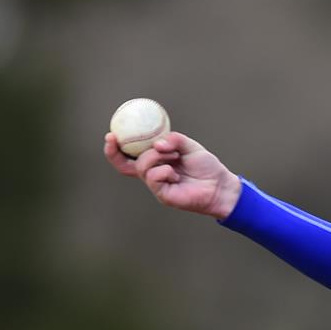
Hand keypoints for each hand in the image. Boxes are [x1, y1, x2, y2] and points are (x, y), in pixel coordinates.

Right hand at [102, 130, 241, 219]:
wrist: (220, 184)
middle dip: (114, 152)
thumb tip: (157, 143)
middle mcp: (153, 173)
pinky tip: (176, 172)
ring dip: (156, 156)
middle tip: (112, 137)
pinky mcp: (163, 195)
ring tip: (175, 156)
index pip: (130, 155)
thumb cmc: (206, 166)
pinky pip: (153, 178)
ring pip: (142, 167)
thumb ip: (173, 139)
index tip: (110, 134)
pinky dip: (164, 170)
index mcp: (156, 161)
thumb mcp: (189, 145)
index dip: (116, 148)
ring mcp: (157, 185)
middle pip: (124, 165)